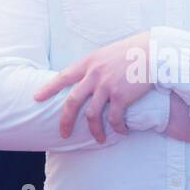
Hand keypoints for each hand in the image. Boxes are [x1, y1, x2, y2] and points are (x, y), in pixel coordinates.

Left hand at [33, 30, 153, 142]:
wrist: (153, 51)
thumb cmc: (132, 51)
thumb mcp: (106, 54)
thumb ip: (95, 66)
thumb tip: (88, 78)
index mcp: (89, 63)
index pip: (63, 77)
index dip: (48, 88)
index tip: (36, 97)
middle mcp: (94, 75)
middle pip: (72, 102)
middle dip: (66, 120)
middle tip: (63, 133)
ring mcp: (107, 87)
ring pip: (92, 115)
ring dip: (94, 130)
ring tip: (99, 138)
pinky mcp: (122, 96)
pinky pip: (114, 119)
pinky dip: (117, 128)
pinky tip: (122, 131)